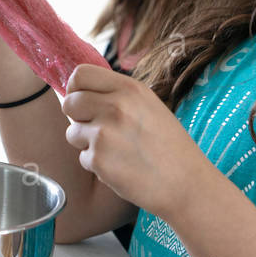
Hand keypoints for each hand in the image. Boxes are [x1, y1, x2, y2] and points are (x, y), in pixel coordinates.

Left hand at [61, 65, 216, 217]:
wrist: (186, 183)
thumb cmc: (169, 147)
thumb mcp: (149, 106)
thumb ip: (117, 96)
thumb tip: (80, 93)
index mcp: (129, 89)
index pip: (81, 74)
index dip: (75, 88)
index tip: (81, 99)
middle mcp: (115, 106)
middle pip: (69, 102)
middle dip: (77, 117)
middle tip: (97, 129)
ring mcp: (104, 133)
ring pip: (72, 132)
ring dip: (86, 143)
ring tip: (116, 151)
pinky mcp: (98, 159)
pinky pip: (83, 158)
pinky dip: (97, 165)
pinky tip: (121, 167)